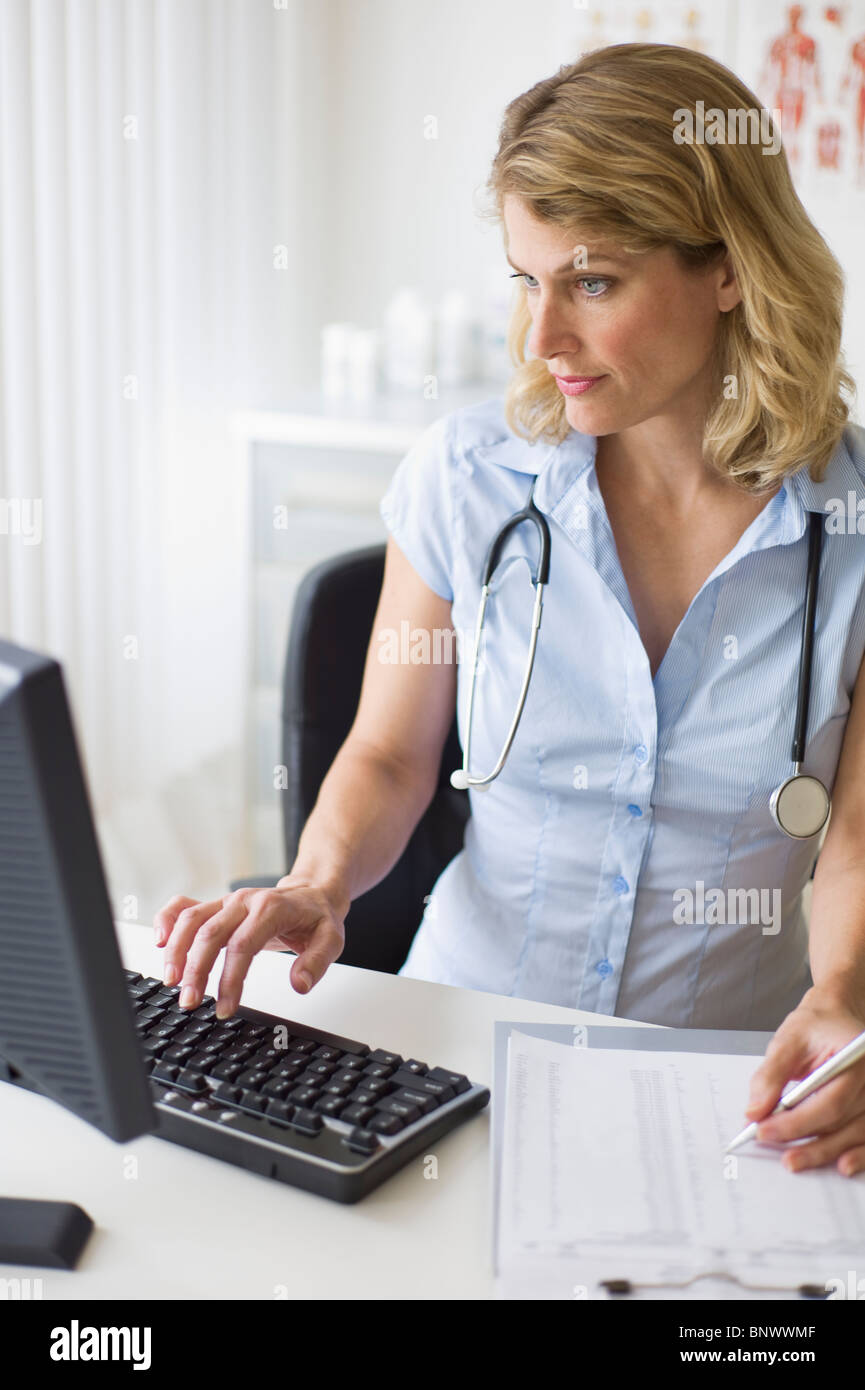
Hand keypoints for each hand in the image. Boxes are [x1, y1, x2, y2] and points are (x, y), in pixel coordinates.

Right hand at [152, 878, 346, 1018]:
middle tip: (190, 1002)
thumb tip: (299, 984)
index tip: (225, 1007)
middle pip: (210, 933)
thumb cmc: (317, 917)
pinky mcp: (216, 905)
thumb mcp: (332, 939)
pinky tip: (158, 941)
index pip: (243, 945)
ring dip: (176, 951)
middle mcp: (244, 901)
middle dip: (196, 970)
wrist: (312, 893)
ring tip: (170, 982)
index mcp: (271, 908)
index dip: (230, 978)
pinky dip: (166, 920)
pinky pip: (184, 907)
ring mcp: (227, 901)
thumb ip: (317, 962)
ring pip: (191, 920)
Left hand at [744, 985, 864, 1175]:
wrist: (837, 1016)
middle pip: (842, 1122)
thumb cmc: (816, 1025)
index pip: (829, 1101)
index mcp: (857, 1056)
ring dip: (825, 1151)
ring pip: (855, 1134)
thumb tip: (756, 1111)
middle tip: (776, 1150)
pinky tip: (841, 1164)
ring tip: (795, 1160)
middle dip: (806, 1141)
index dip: (795, 1122)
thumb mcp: (787, 1041)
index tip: (764, 1131)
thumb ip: (770, 1075)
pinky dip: (857, 1153)